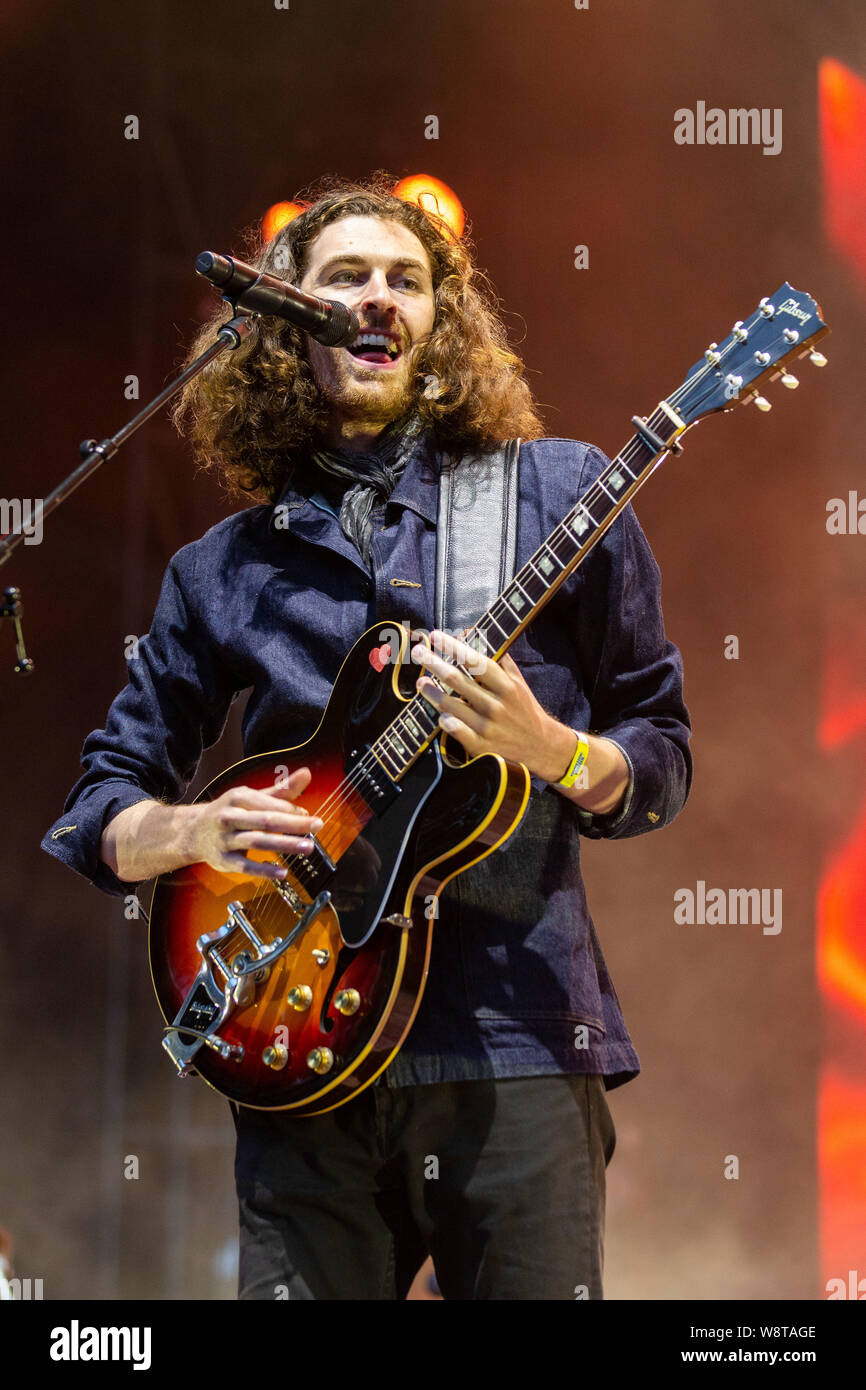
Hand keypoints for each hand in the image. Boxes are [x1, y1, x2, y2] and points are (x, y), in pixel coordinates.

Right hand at [186, 766, 322, 881]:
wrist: (194, 832)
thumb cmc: (231, 812)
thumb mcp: (252, 797)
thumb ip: (281, 790)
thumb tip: (306, 774)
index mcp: (237, 797)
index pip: (269, 803)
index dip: (291, 809)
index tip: (310, 815)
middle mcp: (229, 816)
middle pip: (266, 820)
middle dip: (294, 823)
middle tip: (317, 825)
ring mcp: (224, 839)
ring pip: (257, 841)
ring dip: (284, 844)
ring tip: (307, 847)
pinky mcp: (223, 860)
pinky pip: (245, 866)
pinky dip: (264, 870)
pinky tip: (283, 872)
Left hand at [411, 629, 574, 780]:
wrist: (540, 746)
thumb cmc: (523, 708)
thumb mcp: (517, 681)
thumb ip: (499, 658)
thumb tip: (475, 634)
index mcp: (506, 686)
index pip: (475, 661)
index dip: (453, 647)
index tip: (436, 635)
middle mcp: (496, 705)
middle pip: (457, 680)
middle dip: (434, 663)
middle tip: (418, 651)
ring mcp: (487, 727)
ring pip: (450, 705)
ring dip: (431, 691)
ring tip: (421, 681)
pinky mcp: (481, 746)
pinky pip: (456, 731)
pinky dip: (446, 721)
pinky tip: (439, 714)